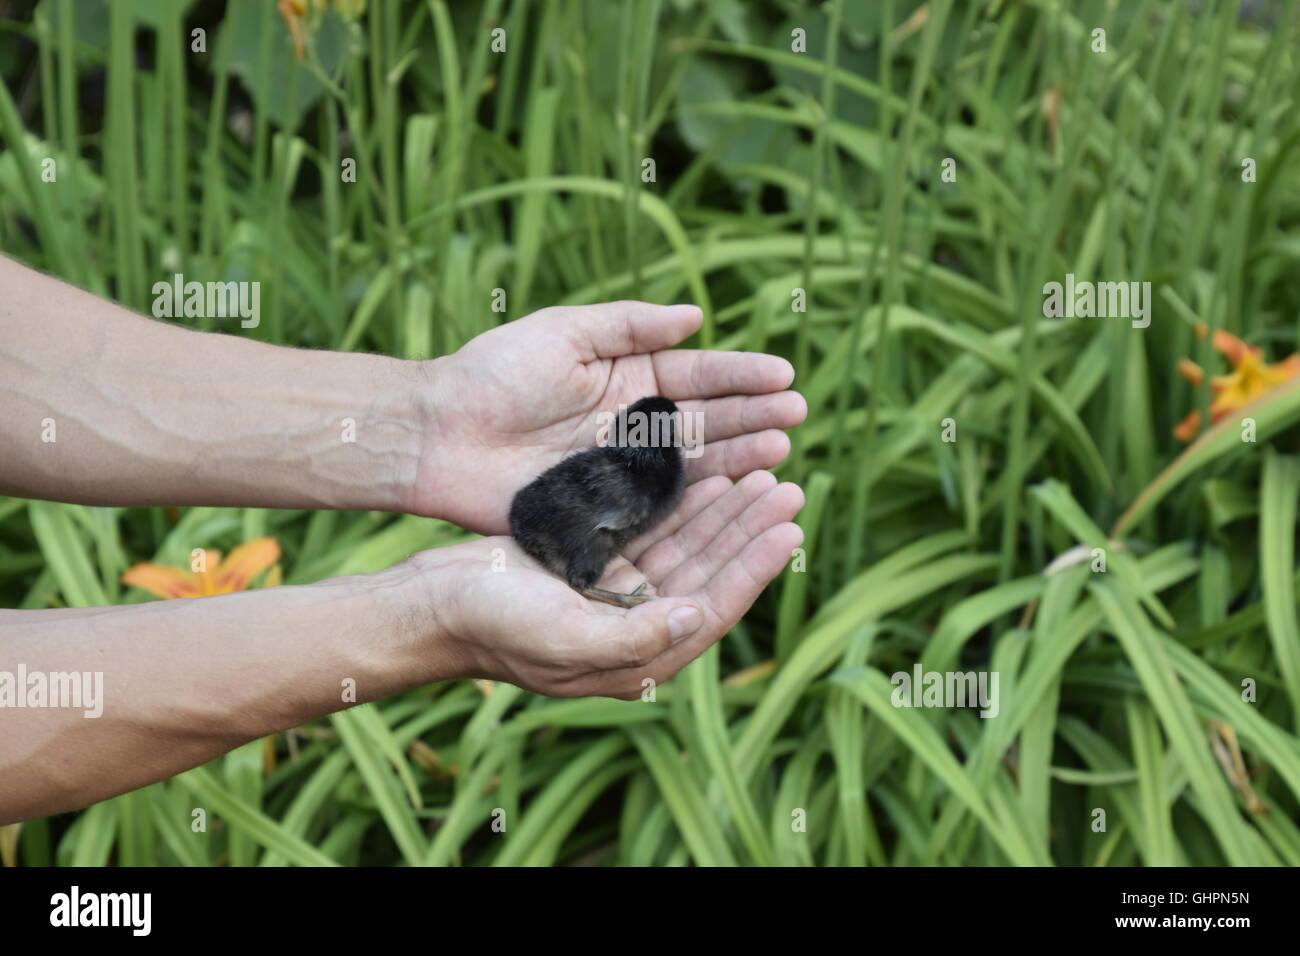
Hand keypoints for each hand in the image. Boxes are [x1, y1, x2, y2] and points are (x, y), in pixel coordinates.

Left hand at [411, 301, 805, 532]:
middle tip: (796, 417)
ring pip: (692, 465)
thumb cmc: (494, 373)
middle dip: (752, 417)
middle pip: (706, 421)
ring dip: (737, 457)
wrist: (437, 432)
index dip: (741, 376)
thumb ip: (630, 325)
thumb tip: (697, 316)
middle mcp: (633, 425)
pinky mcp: (605, 509)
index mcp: (627, 378)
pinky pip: (659, 506)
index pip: (697, 375)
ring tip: (779, 450)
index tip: (784, 377)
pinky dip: (697, 502)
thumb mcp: (563, 332)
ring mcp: (622, 469)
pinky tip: (734, 496)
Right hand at [417, 470, 803, 697]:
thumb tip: (700, 615)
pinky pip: (655, 531)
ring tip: (761, 474)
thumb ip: (634, 637)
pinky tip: (709, 476)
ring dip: (724, 513)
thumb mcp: (564, 638)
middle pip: (710, 572)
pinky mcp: (597, 564)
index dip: (753, 567)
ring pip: (688, 547)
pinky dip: (684, 505)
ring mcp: (618, 594)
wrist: (431, 605)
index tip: (789, 528)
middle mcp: (637, 626)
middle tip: (787, 486)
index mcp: (637, 657)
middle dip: (749, 531)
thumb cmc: (490, 627)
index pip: (713, 607)